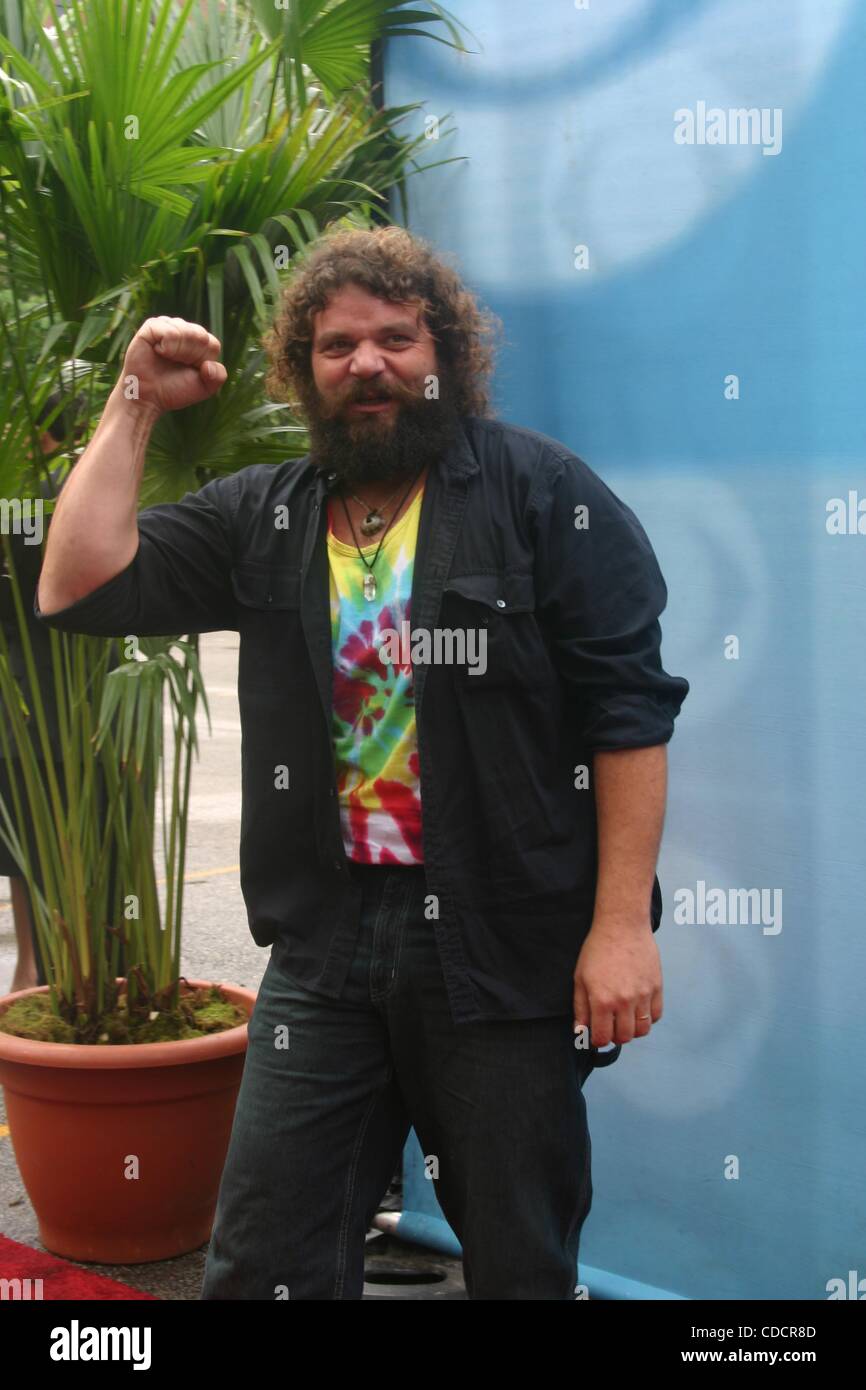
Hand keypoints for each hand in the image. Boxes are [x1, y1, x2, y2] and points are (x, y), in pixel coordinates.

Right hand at [118, 316, 226, 415]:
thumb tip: (209, 364)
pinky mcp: (151, 326)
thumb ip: (218, 377)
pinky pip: (170, 331)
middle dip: (191, 356)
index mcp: (200, 342)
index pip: (212, 344)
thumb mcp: (205, 388)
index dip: (202, 361)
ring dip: (179, 352)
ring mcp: (167, 326)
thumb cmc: (174, 390)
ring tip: (166, 358)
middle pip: (200, 336)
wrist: (148, 398)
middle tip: (176, 365)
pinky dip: (167, 346)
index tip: (189, 370)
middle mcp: (184, 330)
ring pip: (186, 331)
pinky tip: (158, 351)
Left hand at [573, 917, 662, 1047]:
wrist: (622, 926)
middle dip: (615, 1037)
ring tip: (625, 1019)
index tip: (596, 1035)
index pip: (602, 1038)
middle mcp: (624, 1002)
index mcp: (602, 1000)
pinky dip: (648, 1018)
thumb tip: (580, 1031)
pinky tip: (638, 1009)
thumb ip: (581, 1008)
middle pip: (624, 1037)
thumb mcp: (580, 978)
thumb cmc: (597, 950)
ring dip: (633, 1030)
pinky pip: (656, 1015)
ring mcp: (643, 995)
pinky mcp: (656, 987)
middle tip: (610, 1027)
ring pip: (643, 1030)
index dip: (597, 1041)